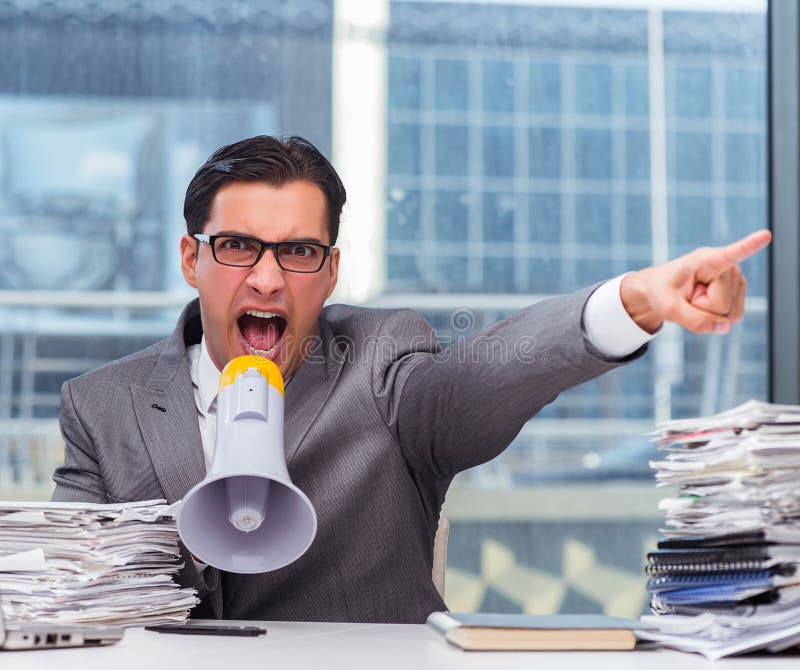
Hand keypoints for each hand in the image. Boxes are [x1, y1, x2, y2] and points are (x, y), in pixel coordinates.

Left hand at [619, 229, 771, 334]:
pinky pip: (731, 317)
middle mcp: (728, 267)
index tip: (764, 235)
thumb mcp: (668, 309)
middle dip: (702, 309)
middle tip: (688, 297)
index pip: (732, 254)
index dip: (749, 246)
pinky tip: (704, 303)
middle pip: (723, 306)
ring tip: (694, 298)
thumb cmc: (662, 292)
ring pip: (729, 314)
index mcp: (706, 260)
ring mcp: (736, 281)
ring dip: (707, 313)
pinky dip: (714, 317)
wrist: (662, 290)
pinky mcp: (738, 293)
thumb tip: (725, 327)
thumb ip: (695, 321)